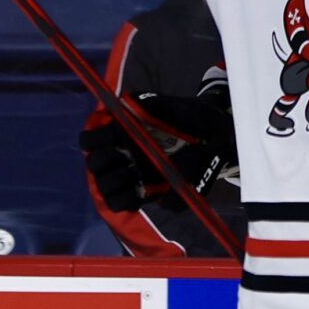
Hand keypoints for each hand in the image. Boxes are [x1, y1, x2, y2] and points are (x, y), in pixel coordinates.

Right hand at [79, 90, 236, 212]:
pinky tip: (140, 194)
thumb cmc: (197, 118)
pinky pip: (120, 203)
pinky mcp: (145, 191)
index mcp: (124, 130)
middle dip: (104, 163)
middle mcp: (123, 152)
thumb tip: (136, 106)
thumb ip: (160, 106)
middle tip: (125, 159)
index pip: (90, 138)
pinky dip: (124, 201)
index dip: (93, 140)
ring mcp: (132, 173)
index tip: (110, 139)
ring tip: (134, 176)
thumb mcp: (180, 107)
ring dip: (114, 184)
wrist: (217, 140)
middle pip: (94, 165)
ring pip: (103, 187)